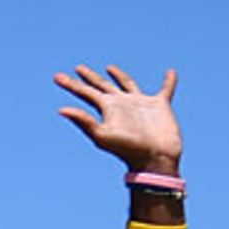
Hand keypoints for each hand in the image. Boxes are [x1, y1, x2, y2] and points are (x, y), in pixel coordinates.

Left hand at [54, 64, 181, 172]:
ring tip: (109, 68)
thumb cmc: (128, 150)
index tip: (57, 78)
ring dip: (118, 76)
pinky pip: (165, 90)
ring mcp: (140, 104)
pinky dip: (168, 81)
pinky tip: (170, 73)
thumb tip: (61, 109)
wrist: (155, 160)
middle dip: (89, 78)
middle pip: (101, 86)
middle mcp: (122, 104)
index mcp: (108, 109)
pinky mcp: (160, 106)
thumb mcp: (102, 136)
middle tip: (78, 69)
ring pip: (127, 84)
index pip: (85, 93)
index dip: (71, 85)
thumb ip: (83, 121)